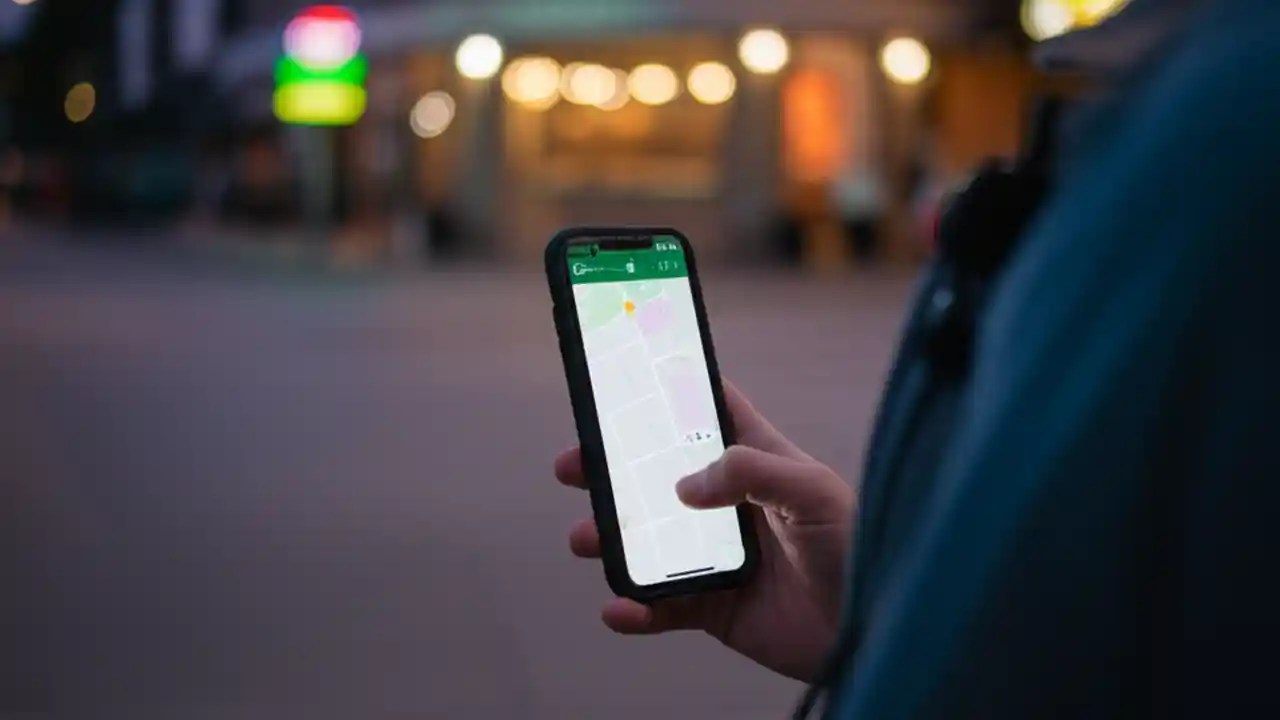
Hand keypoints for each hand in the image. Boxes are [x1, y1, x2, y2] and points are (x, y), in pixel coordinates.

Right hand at [554, 381, 855, 681]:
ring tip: (586, 539)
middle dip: (611, 470)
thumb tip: (683, 487)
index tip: (625, 375)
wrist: (876, 633)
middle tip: (573, 466)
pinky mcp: (714, 606)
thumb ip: (752, 473)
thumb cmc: (862, 547)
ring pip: (647, 542)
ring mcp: (717, 556)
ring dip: (609, 538)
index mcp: (758, 462)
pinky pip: (662, 607)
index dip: (671, 393)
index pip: (709, 414)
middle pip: (657, 477)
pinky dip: (634, 609)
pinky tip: (619, 607)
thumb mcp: (814, 492)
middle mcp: (731, 505)